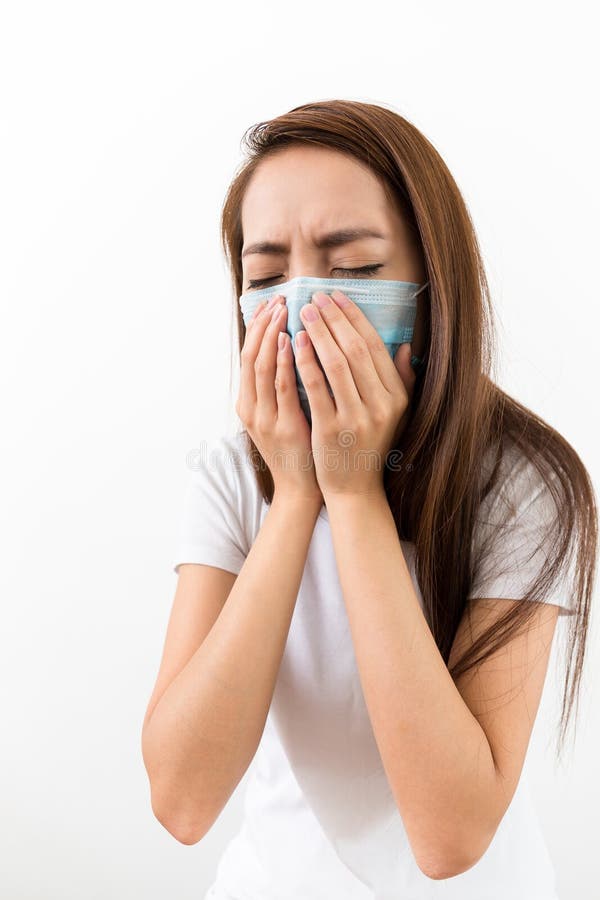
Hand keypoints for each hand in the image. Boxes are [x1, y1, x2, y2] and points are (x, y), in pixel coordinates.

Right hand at [236, 294, 323, 503]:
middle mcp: (250, 407)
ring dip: (272, 335)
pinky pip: (280, 388)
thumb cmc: (300, 447)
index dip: (259, 327)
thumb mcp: (285, 412)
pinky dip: (284, 362)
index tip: (272, 301)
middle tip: (278, 297)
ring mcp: (264, 417)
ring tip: (284, 309)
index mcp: (249, 402)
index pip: (249, 354)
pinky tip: (292, 341)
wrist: (303, 488)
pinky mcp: (282, 427)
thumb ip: (283, 384)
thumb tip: (294, 346)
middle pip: (251, 355)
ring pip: (261, 367)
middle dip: (264, 324)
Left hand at [294, 288, 417, 498]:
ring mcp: (355, 418)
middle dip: (334, 319)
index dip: (354, 318)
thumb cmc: (370, 446)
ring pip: (336, 364)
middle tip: (315, 297)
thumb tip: (406, 346)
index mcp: (396, 397)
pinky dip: (306, 361)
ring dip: (319, 333)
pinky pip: (316, 388)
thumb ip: (402, 381)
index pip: (374, 347)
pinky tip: (295, 342)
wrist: (354, 489)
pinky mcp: (330, 430)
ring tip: (303, 312)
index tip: (337, 297)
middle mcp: (380, 406)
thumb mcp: (395, 414)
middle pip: (356, 350)